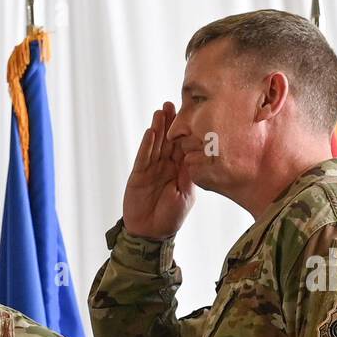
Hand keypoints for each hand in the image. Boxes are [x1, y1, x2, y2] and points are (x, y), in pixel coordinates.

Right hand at [122, 101, 194, 239]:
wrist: (151, 233)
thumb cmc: (171, 217)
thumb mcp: (186, 195)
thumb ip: (189, 175)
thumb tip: (197, 155)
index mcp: (180, 170)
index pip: (184, 146)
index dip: (186, 131)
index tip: (191, 114)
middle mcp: (166, 166)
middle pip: (169, 140)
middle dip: (171, 123)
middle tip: (173, 103)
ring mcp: (151, 169)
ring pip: (156, 145)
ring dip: (158, 128)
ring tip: (161, 111)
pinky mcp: (138, 175)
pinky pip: (143, 158)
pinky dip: (147, 145)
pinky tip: (151, 132)